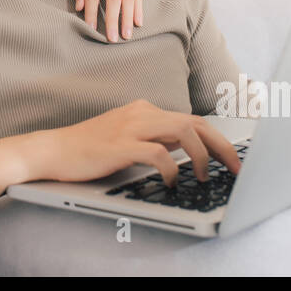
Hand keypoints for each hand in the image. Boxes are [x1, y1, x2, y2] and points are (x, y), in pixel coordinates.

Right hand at [34, 99, 240, 186]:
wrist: (53, 150)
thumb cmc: (88, 149)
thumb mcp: (127, 137)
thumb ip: (155, 138)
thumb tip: (187, 150)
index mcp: (145, 110)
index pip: (192, 120)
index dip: (218, 140)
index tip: (233, 160)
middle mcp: (142, 113)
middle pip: (195, 123)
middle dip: (221, 146)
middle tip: (236, 168)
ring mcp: (131, 127)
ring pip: (183, 131)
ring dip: (201, 156)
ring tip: (202, 177)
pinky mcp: (120, 145)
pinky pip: (158, 153)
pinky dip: (171, 168)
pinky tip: (171, 181)